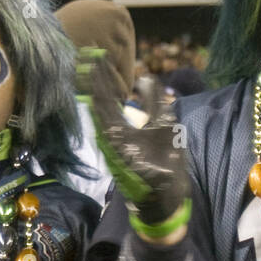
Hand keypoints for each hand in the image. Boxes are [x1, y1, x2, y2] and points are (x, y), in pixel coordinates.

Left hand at [77, 49, 185, 224]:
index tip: (97, 58)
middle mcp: (108, 139)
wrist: (159, 205)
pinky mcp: (115, 148)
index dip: (101, 79)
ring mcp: (110, 144)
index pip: (105, 100)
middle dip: (97, 79)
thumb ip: (158, 107)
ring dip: (99, 90)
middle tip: (92, 55)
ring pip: (101, 112)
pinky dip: (104, 105)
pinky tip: (106, 96)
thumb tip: (147, 80)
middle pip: (100, 103)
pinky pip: (106, 122)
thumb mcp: (167, 138)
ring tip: (96, 69)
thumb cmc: (165, 174)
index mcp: (118, 135)